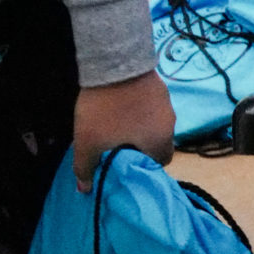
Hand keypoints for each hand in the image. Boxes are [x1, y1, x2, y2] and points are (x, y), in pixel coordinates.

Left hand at [73, 72, 175, 188]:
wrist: (115, 64)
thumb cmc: (105, 110)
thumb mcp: (87, 142)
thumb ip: (86, 168)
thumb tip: (85, 190)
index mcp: (158, 142)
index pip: (160, 163)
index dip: (145, 167)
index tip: (126, 164)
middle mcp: (169, 124)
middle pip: (159, 143)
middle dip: (142, 148)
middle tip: (119, 146)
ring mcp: (166, 104)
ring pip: (156, 124)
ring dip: (141, 128)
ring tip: (119, 125)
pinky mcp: (159, 87)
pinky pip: (152, 107)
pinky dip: (140, 111)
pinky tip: (122, 107)